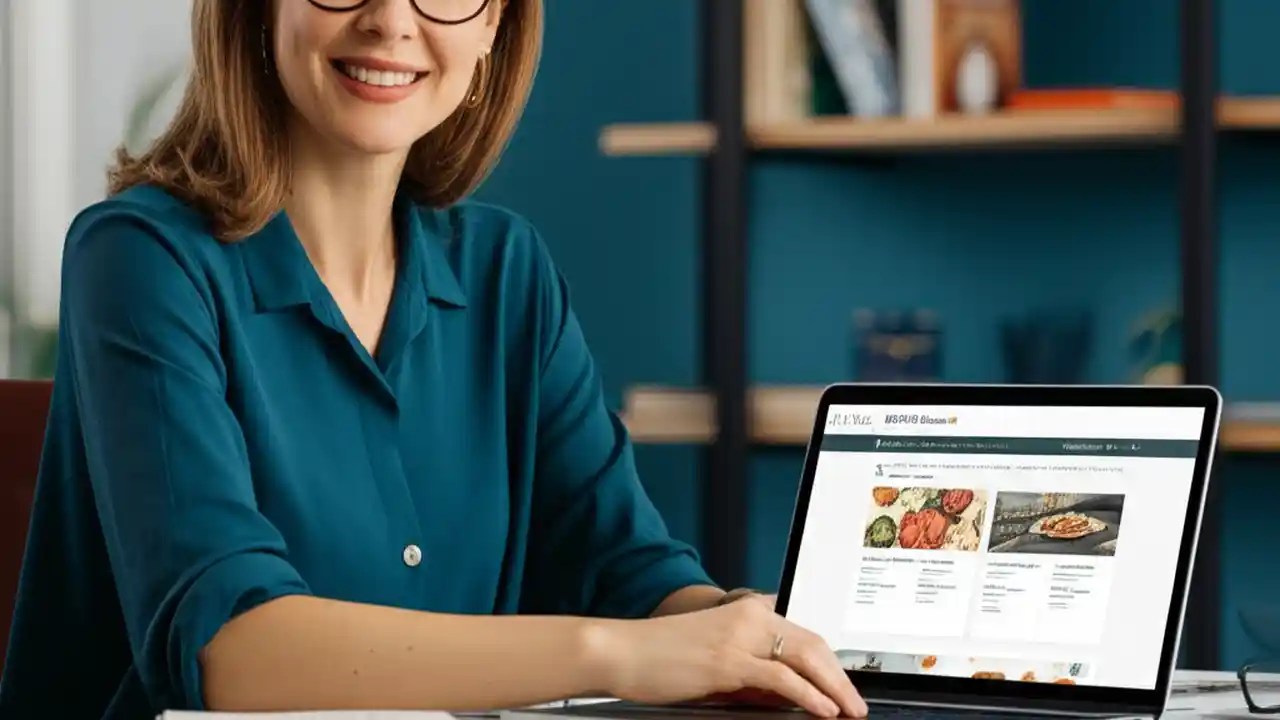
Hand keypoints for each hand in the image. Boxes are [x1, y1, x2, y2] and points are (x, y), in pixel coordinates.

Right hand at [595, 595, 865, 717]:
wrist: (621, 651)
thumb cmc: (660, 657)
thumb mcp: (716, 662)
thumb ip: (752, 674)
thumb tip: (787, 696)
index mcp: (746, 612)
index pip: (802, 635)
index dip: (828, 663)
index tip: (843, 686)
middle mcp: (748, 617)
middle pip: (812, 644)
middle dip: (840, 677)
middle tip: (857, 704)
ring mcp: (739, 637)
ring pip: (805, 658)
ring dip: (834, 689)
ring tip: (850, 711)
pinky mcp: (728, 660)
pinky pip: (781, 678)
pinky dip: (809, 695)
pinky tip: (824, 709)